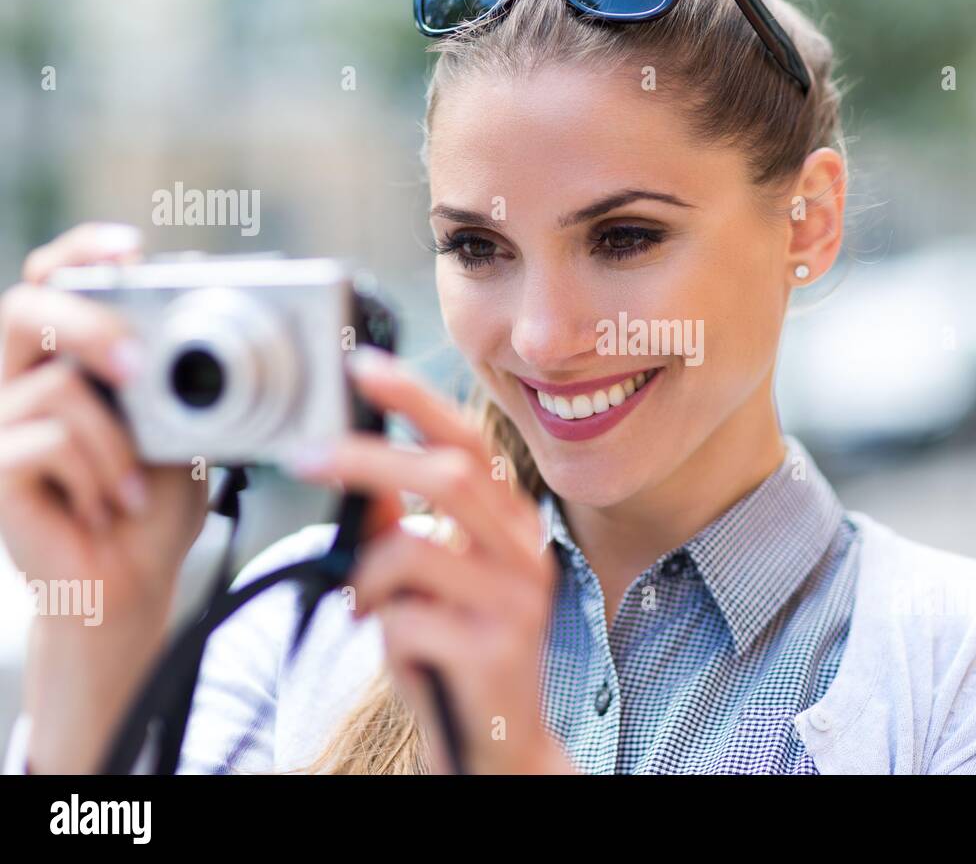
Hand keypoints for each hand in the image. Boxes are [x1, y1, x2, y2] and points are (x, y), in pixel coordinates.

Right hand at [0, 223, 211, 771]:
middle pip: (23, 309)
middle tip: (139, 367)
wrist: (134, 582)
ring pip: (54, 389)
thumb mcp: (187, 427)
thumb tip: (205, 303)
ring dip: (116, 442)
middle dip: (90, 327)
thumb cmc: (159, 500)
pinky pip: (45, 444)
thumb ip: (183, 375)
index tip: (133, 248)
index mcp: (65, 358)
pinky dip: (97, 474)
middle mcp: (20, 381)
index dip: (83, 252)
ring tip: (135, 485)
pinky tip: (110, 505)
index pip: (52, 280)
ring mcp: (0, 426)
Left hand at [286, 346, 574, 774]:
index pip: (470, 443)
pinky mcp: (497, 650)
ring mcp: (518, 601)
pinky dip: (381, 629)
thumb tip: (361, 479)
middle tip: (306, 454)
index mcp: (512, 526)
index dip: (417, 401)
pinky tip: (393, 645)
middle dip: (369, 456)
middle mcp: (527, 553)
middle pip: (449, 476)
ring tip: (364, 603)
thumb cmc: (458, 659)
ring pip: (417, 547)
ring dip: (368, 573)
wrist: (499, 749)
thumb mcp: (425, 585)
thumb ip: (402, 528)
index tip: (364, 366)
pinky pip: (408, 617)